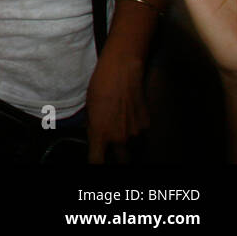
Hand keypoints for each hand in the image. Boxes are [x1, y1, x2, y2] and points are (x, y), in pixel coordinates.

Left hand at [85, 44, 147, 161]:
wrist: (121, 72)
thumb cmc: (100, 86)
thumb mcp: (89, 109)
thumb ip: (93, 127)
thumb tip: (95, 136)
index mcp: (100, 134)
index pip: (97, 161)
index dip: (96, 163)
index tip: (96, 161)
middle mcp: (119, 138)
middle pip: (122, 161)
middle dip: (117, 159)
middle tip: (114, 150)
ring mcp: (135, 133)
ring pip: (134, 150)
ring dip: (129, 147)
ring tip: (123, 134)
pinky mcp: (147, 125)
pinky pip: (142, 136)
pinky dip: (137, 133)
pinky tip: (131, 120)